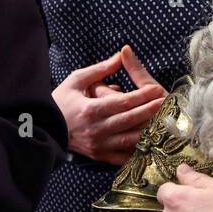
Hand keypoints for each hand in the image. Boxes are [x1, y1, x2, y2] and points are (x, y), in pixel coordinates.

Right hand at [54, 45, 166, 165]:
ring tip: (164, 122)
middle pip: (130, 120)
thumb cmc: (61, 101)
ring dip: (149, 131)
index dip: (141, 96)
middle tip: (167, 103)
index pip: (122, 102)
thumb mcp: (77, 79)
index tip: (157, 89)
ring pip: (130, 140)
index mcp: (90, 109)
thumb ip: (101, 69)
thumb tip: (121, 55)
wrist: (45, 128)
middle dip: (150, 111)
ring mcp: (99, 145)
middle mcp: (96, 129)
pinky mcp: (99, 156)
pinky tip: (151, 143)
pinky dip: (138, 151)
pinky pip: (123, 157)